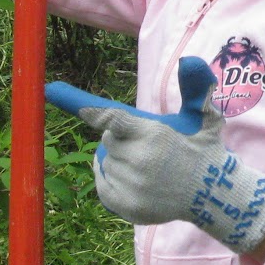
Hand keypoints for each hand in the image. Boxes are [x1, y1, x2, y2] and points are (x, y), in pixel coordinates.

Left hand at [46, 56, 264, 251]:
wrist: (213, 194)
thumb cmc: (205, 148)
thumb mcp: (205, 115)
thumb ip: (196, 86)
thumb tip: (189, 59)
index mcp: (151, 133)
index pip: (110, 117)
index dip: (82, 105)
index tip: (50, 89)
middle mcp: (137, 160)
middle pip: (107, 140)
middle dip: (121, 138)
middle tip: (147, 144)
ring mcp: (130, 185)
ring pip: (105, 161)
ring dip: (118, 158)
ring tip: (146, 163)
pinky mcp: (124, 205)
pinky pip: (102, 183)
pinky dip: (109, 177)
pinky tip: (130, 176)